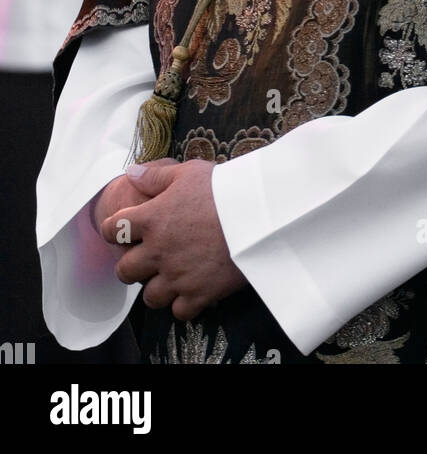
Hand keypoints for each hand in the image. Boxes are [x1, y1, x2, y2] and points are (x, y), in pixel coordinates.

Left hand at [101, 159, 247, 319]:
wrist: (257, 214)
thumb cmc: (222, 188)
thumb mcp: (188, 172)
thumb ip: (156, 176)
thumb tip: (131, 173)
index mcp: (151, 219)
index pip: (113, 229)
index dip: (114, 230)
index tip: (123, 231)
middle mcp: (158, 251)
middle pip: (124, 271)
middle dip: (132, 266)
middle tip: (146, 259)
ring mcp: (177, 276)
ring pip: (149, 297)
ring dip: (157, 288)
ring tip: (171, 278)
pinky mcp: (198, 294)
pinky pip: (179, 311)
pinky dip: (184, 304)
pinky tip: (192, 290)